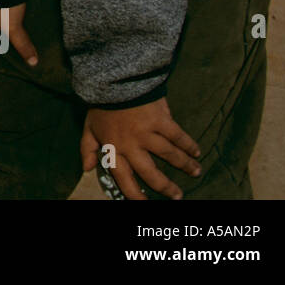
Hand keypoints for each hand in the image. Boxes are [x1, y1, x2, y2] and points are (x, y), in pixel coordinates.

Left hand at [81, 98, 201, 199]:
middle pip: (151, 173)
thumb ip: (87, 149)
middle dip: (166, 187)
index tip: (144, 204)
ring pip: (169, 155)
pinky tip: (197, 151)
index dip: (134, 194)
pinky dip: (189, 144)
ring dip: (184, 165)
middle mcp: (132, 144)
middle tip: (177, 196)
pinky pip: (178, 135)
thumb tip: (86, 169)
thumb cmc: (100, 105)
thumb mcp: (88, 127)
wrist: (112, 80)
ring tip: (196, 172)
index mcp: (114, 148)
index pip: (124, 178)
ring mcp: (147, 132)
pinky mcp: (160, 119)